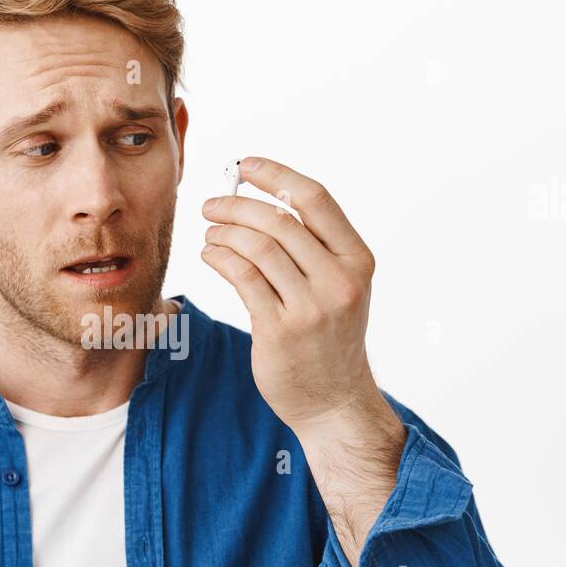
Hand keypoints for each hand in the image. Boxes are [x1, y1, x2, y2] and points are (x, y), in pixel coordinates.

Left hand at [202, 156, 405, 557]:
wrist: (335, 402)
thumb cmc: (330, 339)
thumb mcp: (339, 286)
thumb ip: (314, 247)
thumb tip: (264, 200)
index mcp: (357, 260)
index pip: (315, 199)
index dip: (276, 175)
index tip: (245, 164)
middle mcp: (338, 280)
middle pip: (279, 221)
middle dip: (238, 204)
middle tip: (210, 203)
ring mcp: (311, 307)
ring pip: (258, 247)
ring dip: (225, 231)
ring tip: (209, 230)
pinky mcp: (280, 331)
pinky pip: (243, 279)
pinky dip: (220, 258)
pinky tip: (210, 254)